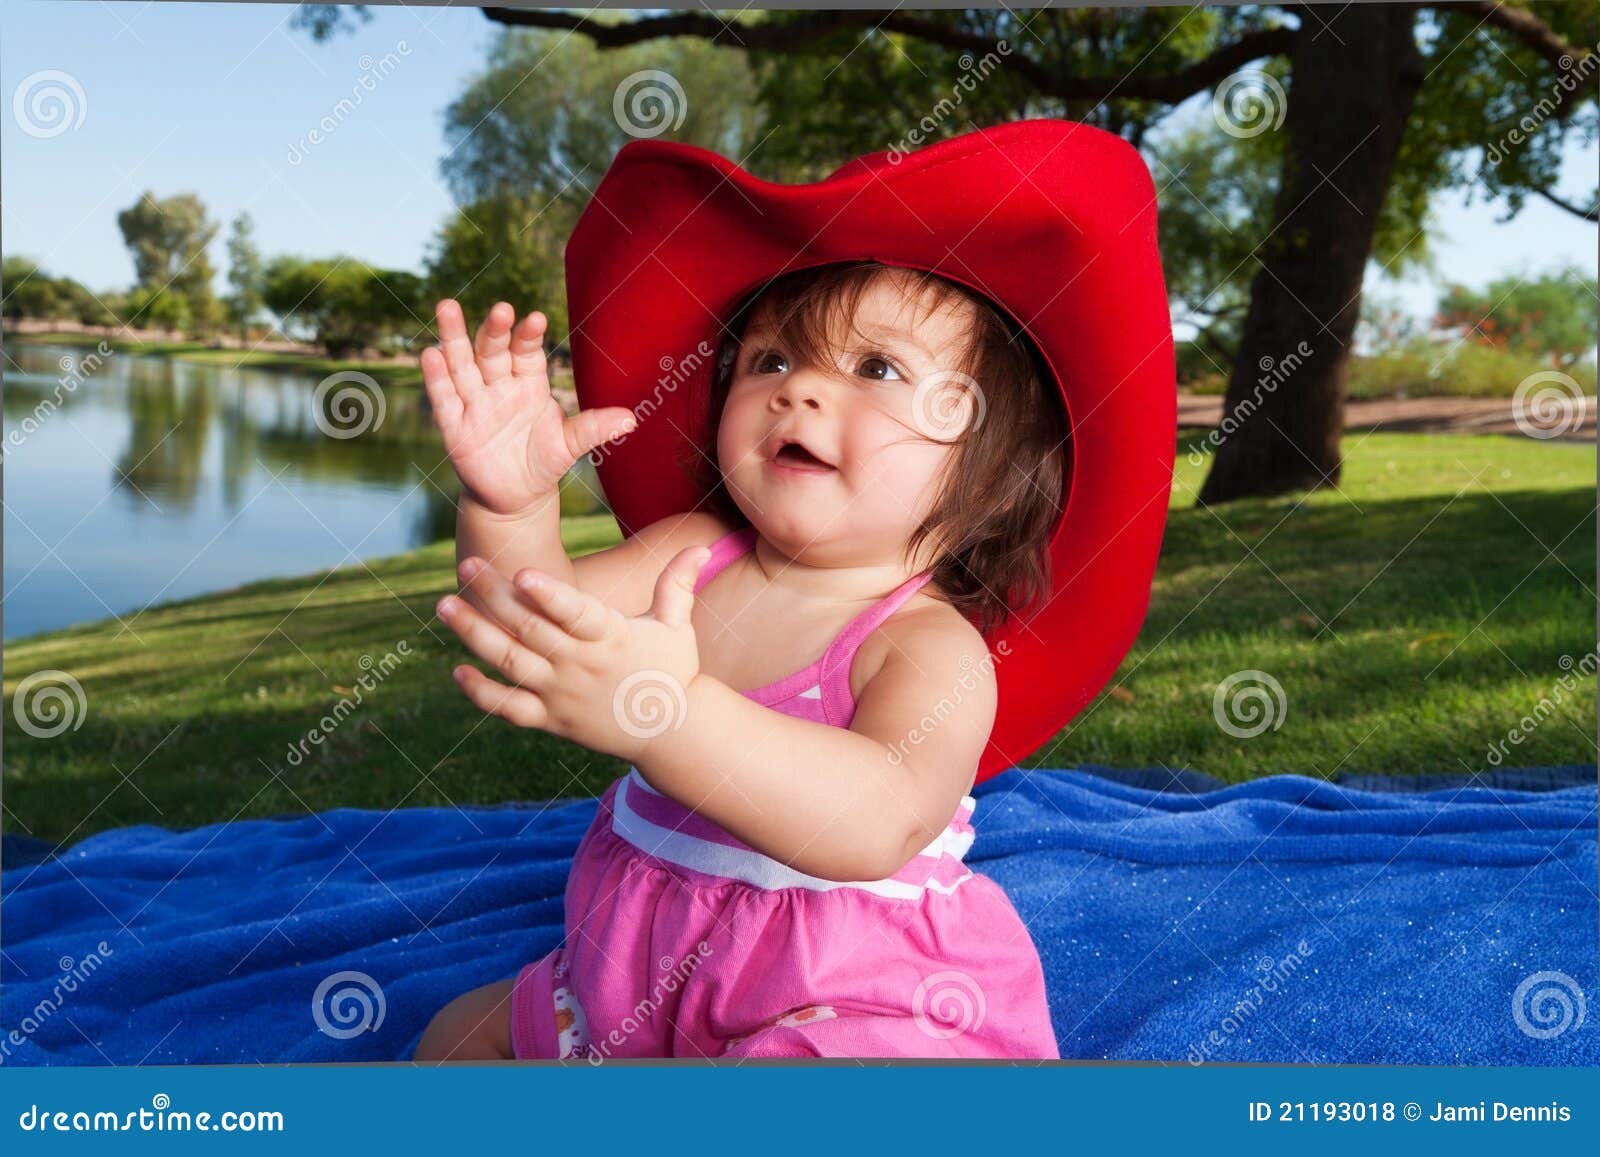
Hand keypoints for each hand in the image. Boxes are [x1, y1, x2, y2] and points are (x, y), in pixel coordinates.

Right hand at [420, 299, 637, 516]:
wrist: (515, 497)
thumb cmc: (544, 462)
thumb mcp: (569, 446)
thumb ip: (593, 429)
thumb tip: (631, 419)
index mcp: (529, 382)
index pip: (527, 353)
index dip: (529, 336)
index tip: (535, 319)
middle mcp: (499, 385)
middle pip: (493, 351)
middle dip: (495, 331)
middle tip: (501, 310)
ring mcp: (475, 403)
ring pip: (463, 365)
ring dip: (454, 338)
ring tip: (447, 307)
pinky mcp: (454, 425)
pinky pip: (445, 398)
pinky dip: (436, 377)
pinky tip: (430, 355)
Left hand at [437, 545, 712, 762]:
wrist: (672, 733)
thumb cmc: (672, 670)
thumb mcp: (677, 625)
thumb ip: (677, 583)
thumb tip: (701, 546)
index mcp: (610, 638)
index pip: (576, 614)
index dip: (550, 596)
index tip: (523, 573)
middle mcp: (581, 665)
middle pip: (531, 629)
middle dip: (493, 596)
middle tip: (464, 564)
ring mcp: (562, 695)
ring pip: (511, 663)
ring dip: (475, 634)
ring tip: (444, 605)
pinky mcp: (551, 721)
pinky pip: (509, 709)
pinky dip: (482, 693)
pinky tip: (458, 670)